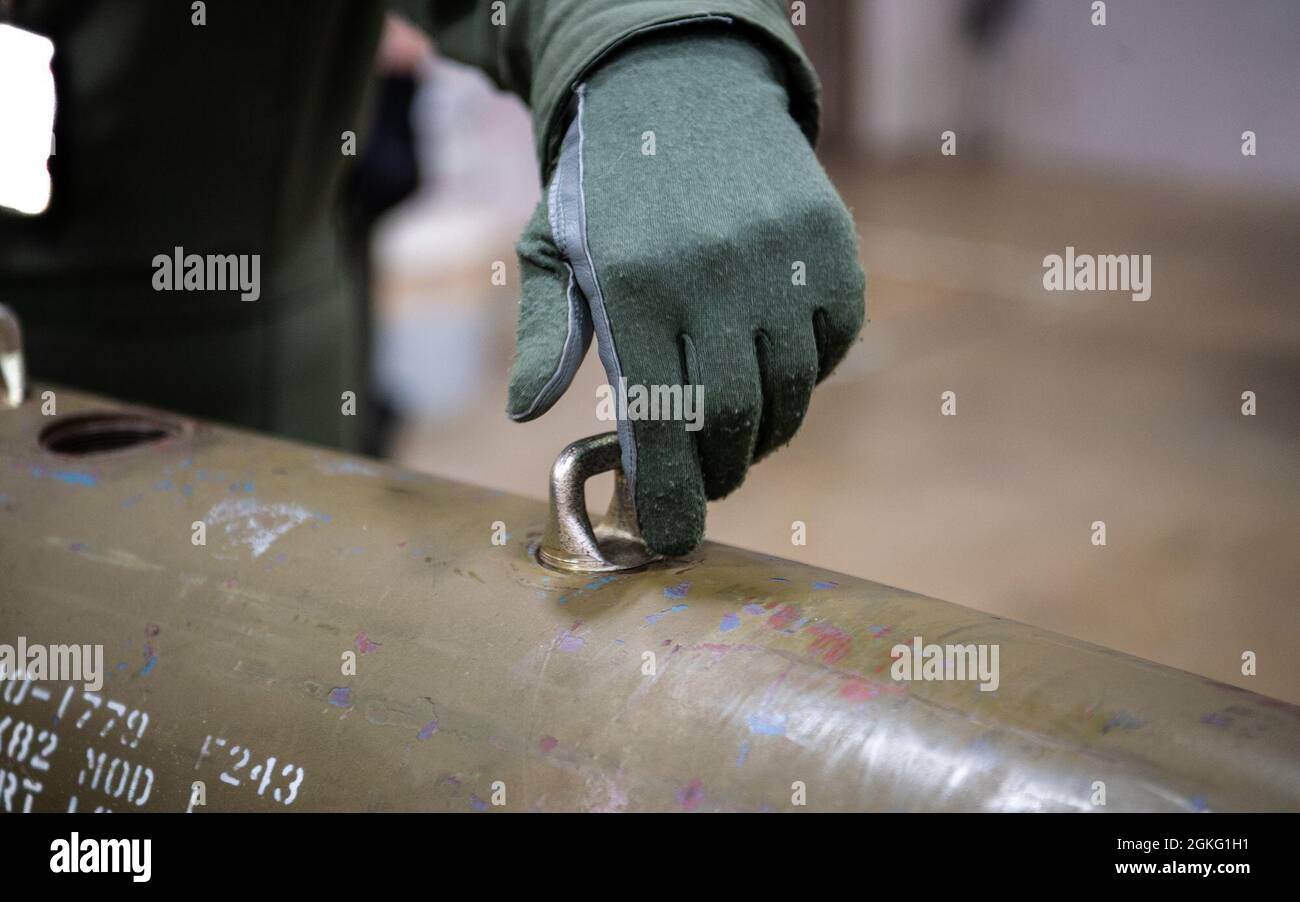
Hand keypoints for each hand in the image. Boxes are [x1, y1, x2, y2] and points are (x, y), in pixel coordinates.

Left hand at [507, 32, 864, 555]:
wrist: (680, 85)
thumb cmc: (607, 185)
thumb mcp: (555, 249)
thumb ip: (546, 333)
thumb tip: (529, 417)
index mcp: (632, 284)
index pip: (659, 419)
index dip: (671, 492)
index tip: (674, 537)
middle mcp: (711, 274)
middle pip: (732, 415)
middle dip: (721, 469)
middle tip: (708, 483)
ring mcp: (779, 256)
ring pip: (790, 386)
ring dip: (768, 430)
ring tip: (741, 435)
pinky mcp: (830, 242)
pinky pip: (835, 339)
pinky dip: (811, 371)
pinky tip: (777, 367)